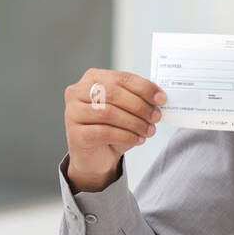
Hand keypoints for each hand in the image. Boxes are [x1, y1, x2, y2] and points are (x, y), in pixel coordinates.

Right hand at [64, 68, 166, 191]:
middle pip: (114, 94)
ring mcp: (72, 112)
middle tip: (156, 117)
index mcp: (93, 78)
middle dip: (140, 106)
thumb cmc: (113, 128)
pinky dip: (125, 136)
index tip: (161, 98)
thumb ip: (139, 99)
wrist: (97, 156)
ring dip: (134, 122)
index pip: (122, 78)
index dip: (144, 87)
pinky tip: (137, 140)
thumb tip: (159, 97)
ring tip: (149, 130)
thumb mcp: (127, 109)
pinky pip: (104, 132)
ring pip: (109, 113)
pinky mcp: (74, 134)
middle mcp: (77, 92)